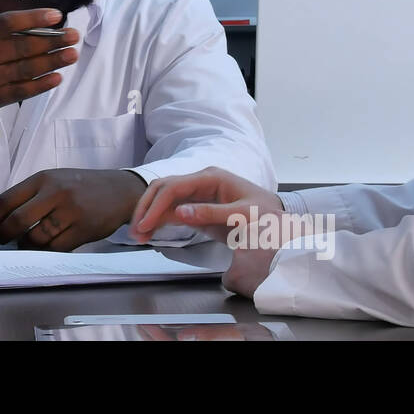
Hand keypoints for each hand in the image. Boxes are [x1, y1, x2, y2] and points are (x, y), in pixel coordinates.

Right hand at [0, 0, 78, 142]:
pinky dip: (39, 85)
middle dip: (52, 41)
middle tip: (74, 35)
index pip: (6, 23)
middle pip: (21, 47)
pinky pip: (19, 92)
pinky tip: (56, 78)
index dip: (33, 18)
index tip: (56, 15)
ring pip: (24, 69)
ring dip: (52, 62)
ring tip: (72, 54)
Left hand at [0, 168, 147, 250]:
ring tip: (23, 246)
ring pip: (35, 238)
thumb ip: (31, 197)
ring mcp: (70, 211)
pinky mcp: (83, 229)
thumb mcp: (55, 180)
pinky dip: (45, 252)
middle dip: (1, 236)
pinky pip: (55, 248)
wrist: (120, 190)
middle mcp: (55, 193)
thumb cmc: (81, 186)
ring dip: (24, 247)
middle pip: (17, 221)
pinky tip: (42, 250)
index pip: (6, 200)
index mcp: (43, 178)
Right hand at [127, 166, 284, 297]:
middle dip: (146, 208)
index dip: (156, 205)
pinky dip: (159, 220)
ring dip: (149, 215)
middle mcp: (200, 181)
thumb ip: (212, 213)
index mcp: (210, 177)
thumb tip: (181, 213)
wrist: (277, 219)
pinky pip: (172, 210)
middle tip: (135, 231)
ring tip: (138, 236)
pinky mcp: (197, 206)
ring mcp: (197, 192)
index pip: (174, 187)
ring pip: (164, 198)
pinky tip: (150, 232)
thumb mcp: (243, 215)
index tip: (145, 224)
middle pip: (163, 188)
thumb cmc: (264, 214)